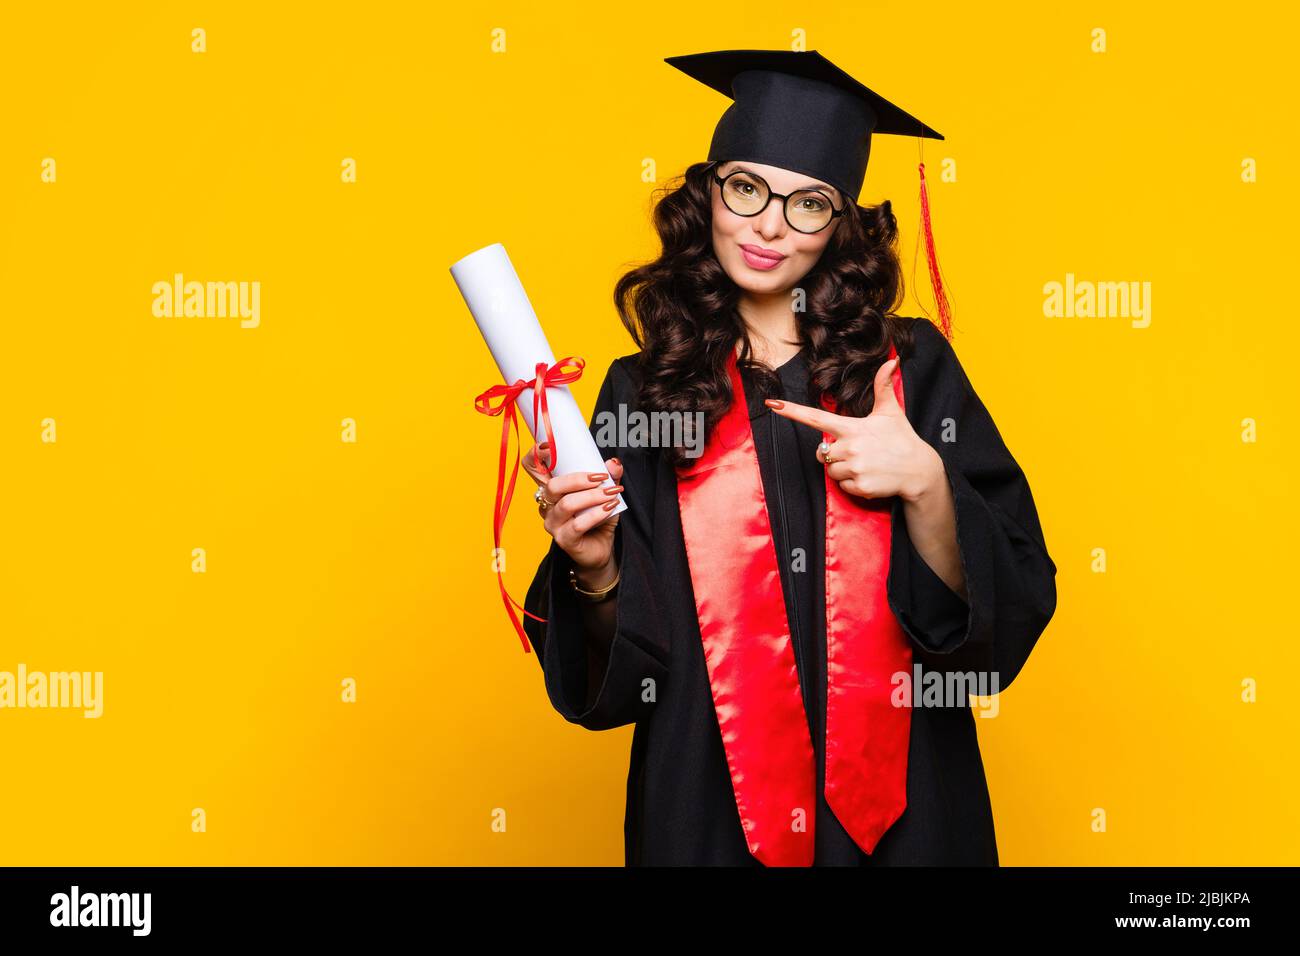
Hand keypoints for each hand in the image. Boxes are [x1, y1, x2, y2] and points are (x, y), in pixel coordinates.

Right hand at [521, 442, 623, 583]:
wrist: (601, 548)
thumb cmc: (596, 517)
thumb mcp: (604, 492)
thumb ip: (609, 477)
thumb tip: (614, 463)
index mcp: (551, 489)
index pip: (532, 467)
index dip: (535, 455)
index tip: (549, 446)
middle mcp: (546, 505)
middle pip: (552, 486)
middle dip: (578, 479)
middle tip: (601, 477)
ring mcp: (552, 524)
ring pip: (567, 504)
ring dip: (592, 496)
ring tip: (611, 494)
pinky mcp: (563, 539)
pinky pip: (578, 524)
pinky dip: (597, 513)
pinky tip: (610, 508)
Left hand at [765, 356, 943, 502]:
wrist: (920, 471)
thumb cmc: (902, 439)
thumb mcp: (891, 412)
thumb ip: (884, 387)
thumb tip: (890, 361)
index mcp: (852, 427)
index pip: (816, 417)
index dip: (792, 411)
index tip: (773, 404)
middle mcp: (850, 447)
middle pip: (821, 453)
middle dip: (833, 454)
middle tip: (857, 452)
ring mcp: (854, 467)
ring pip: (830, 471)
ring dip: (842, 470)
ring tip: (865, 464)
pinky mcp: (859, 486)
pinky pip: (842, 487)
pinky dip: (852, 485)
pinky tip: (869, 477)